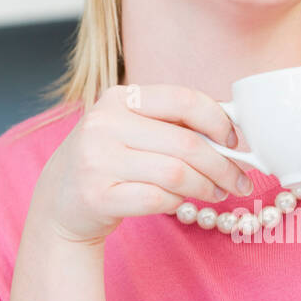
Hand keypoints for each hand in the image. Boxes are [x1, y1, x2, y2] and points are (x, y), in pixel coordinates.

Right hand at [34, 84, 254, 244]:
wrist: (59, 201)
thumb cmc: (110, 162)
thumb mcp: (132, 129)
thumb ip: (173, 123)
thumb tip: (234, 129)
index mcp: (118, 98)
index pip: (184, 100)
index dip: (219, 121)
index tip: (234, 142)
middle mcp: (104, 124)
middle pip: (187, 144)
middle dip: (224, 165)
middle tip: (240, 181)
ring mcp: (97, 160)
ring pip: (177, 174)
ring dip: (206, 187)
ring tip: (218, 193)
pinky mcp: (97, 196)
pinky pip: (157, 199)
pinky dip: (178, 202)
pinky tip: (182, 203)